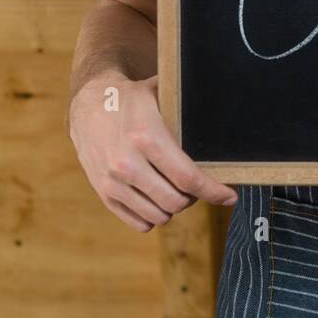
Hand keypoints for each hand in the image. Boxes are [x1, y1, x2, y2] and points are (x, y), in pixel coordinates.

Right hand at [68, 72, 237, 232]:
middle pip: (176, 202)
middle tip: (195, 187)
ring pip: (158, 216)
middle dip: (194, 198)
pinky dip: (153, 217)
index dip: (213, 191)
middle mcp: (127, 163)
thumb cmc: (131, 99)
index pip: (188, 177)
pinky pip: (138, 222)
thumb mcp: (159, 94)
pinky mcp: (103, 193)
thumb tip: (224, 121)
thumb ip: (187, 111)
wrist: (88, 104)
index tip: (230, 196)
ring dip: (174, 209)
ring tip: (176, 191)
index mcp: (146, 137)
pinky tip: (157, 199)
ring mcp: (113, 181)